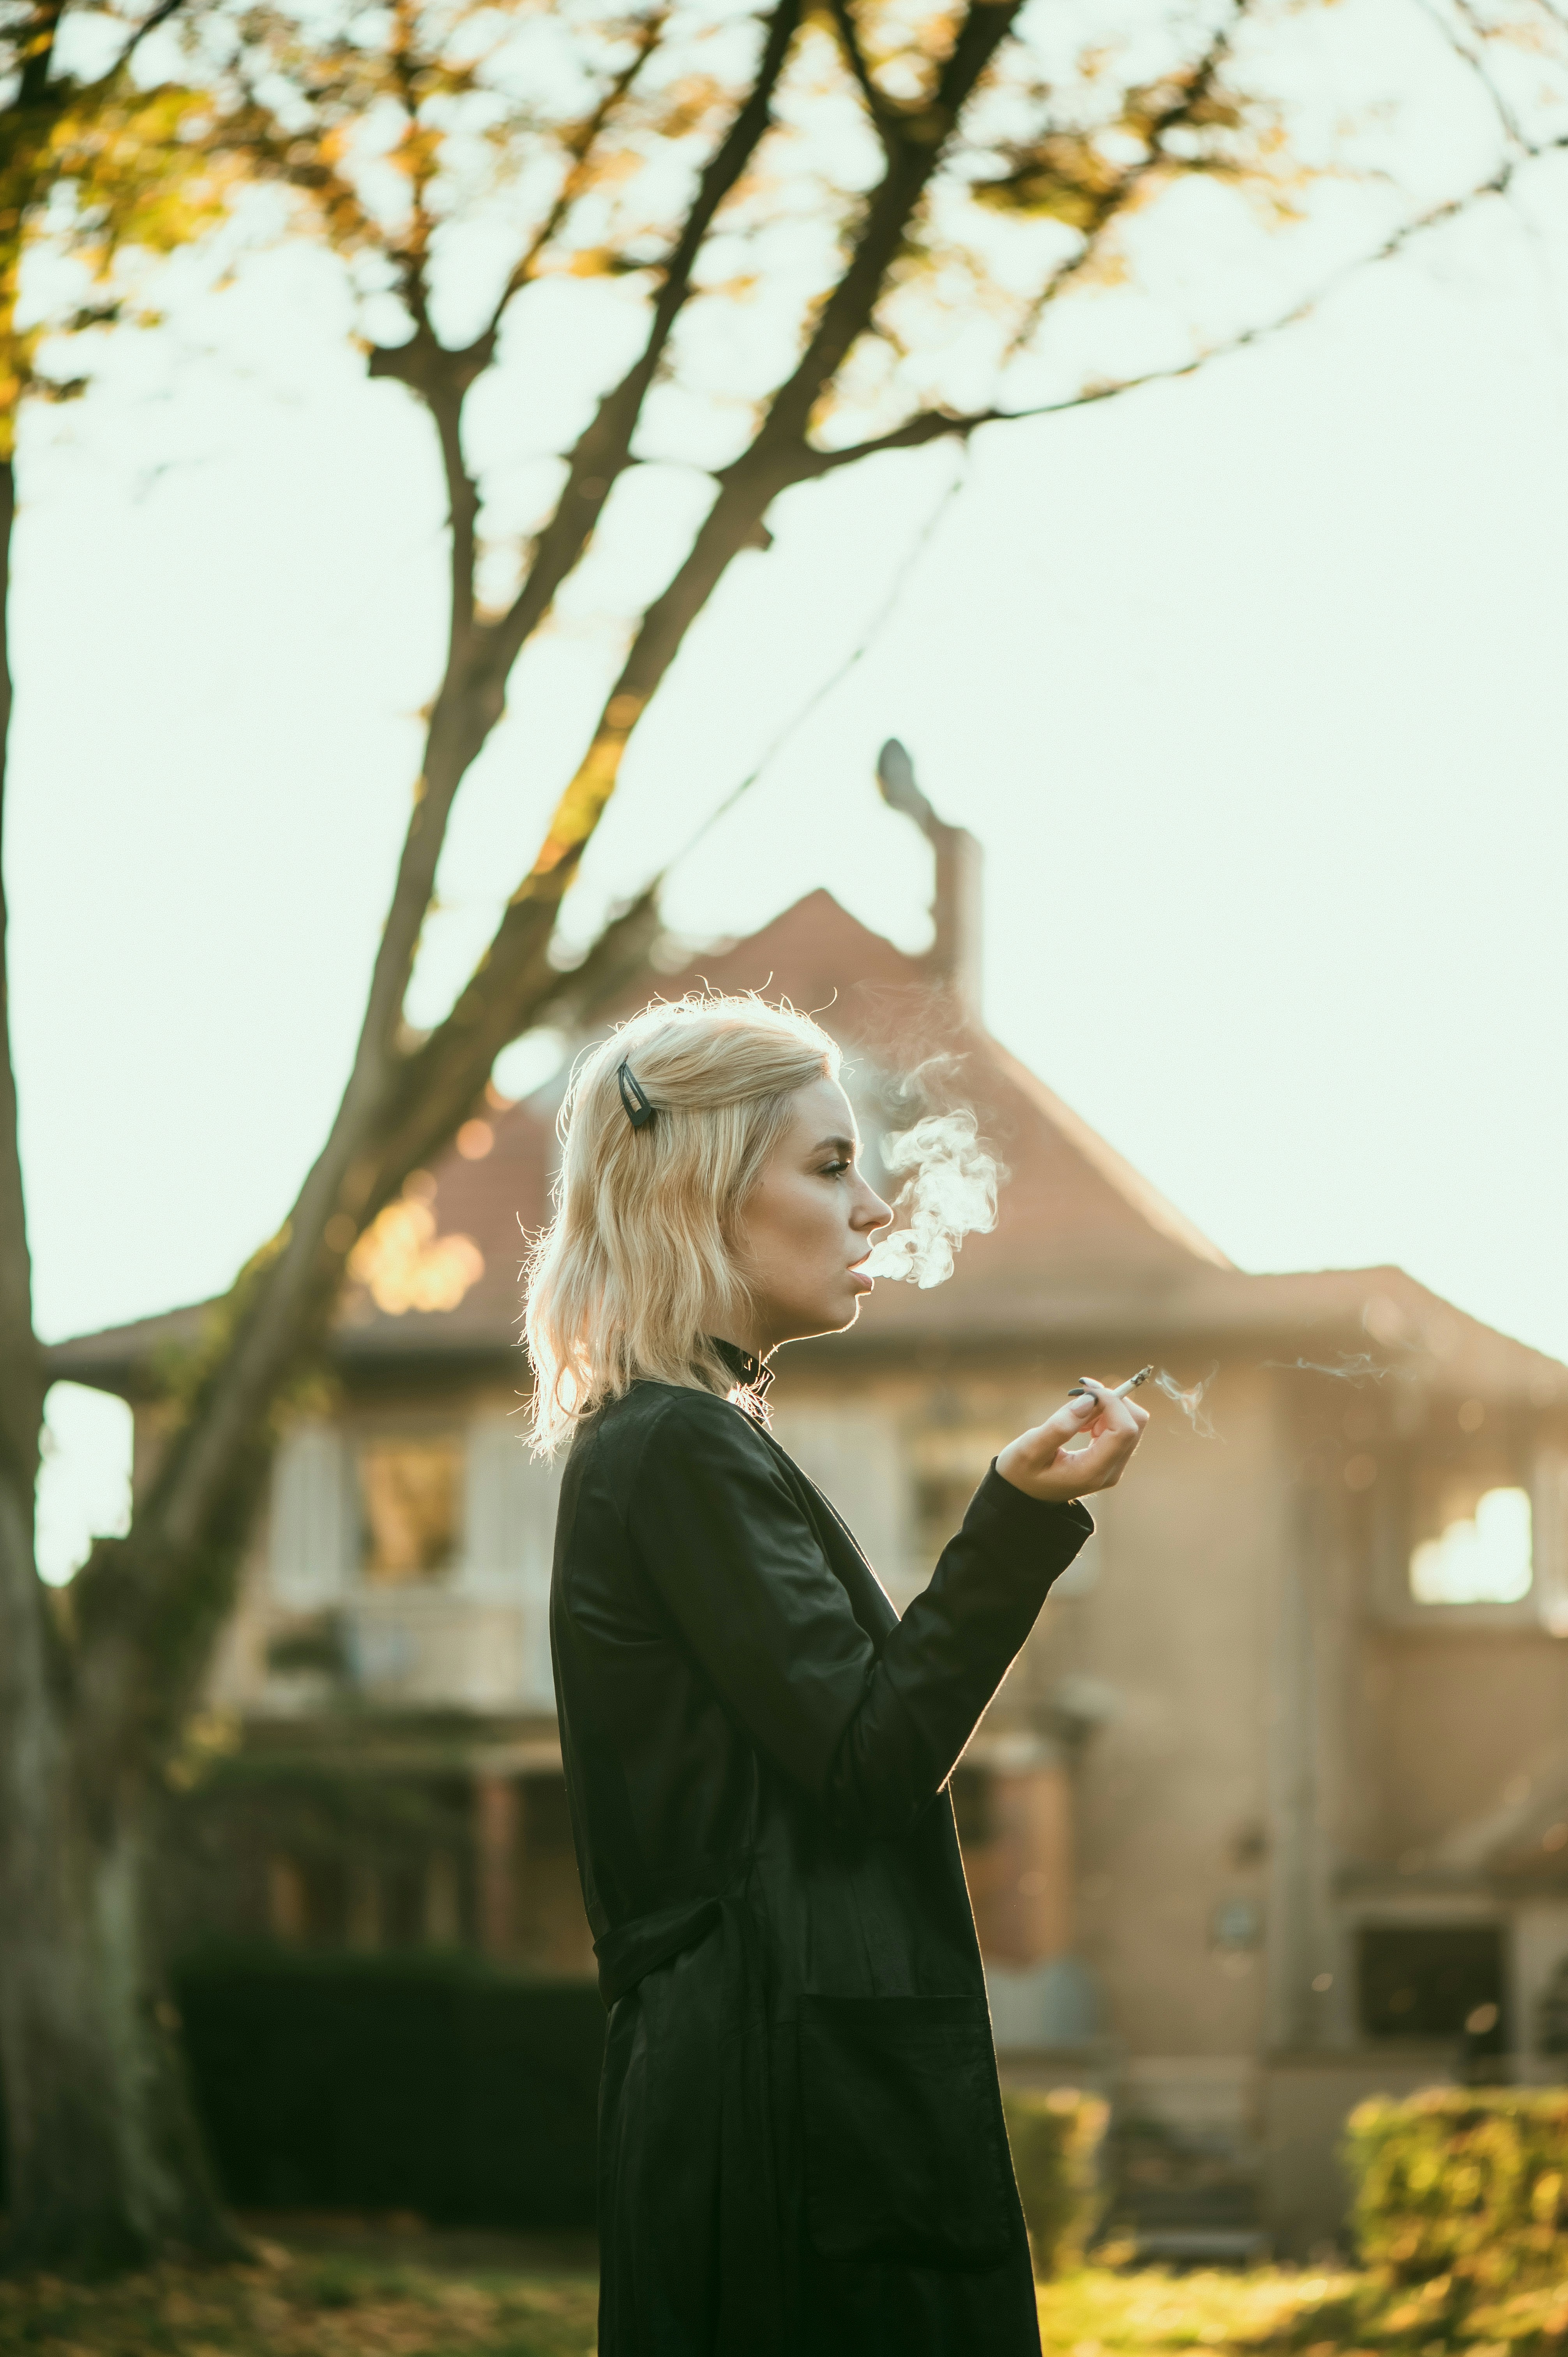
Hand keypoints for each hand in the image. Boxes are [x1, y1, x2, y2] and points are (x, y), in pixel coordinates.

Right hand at [995, 1379, 1149, 1503]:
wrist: (1024, 1494)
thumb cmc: (1021, 1473)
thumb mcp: (1030, 1449)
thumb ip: (1060, 1426)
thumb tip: (1090, 1400)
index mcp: (1093, 1472)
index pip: (1124, 1430)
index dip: (1111, 1402)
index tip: (1086, 1390)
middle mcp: (1111, 1471)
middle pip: (1135, 1424)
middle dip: (1112, 1400)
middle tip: (1081, 1394)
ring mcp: (1114, 1466)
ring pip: (1131, 1423)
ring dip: (1106, 1407)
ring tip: (1074, 1413)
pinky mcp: (1111, 1459)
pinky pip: (1120, 1428)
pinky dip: (1104, 1415)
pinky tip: (1080, 1422)